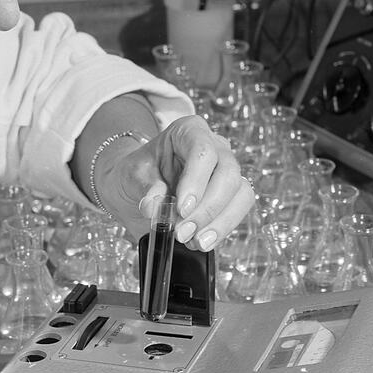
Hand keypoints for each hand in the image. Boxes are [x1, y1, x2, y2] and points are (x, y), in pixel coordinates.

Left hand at [93, 113, 253, 249]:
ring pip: (241, 193)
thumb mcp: (130, 176)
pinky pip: (238, 211)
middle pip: (228, 173)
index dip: (196, 181)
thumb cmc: (137, 175)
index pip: (203, 151)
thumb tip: (153, 206)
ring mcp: (226, 171)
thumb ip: (143, 187)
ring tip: (194, 242)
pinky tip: (200, 241)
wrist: (137, 191)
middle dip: (207, 208)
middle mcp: (215, 147)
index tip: (182, 208)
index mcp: (189, 131)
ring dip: (219, 222)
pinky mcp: (231, 196)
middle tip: (182, 231)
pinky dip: (221, 230)